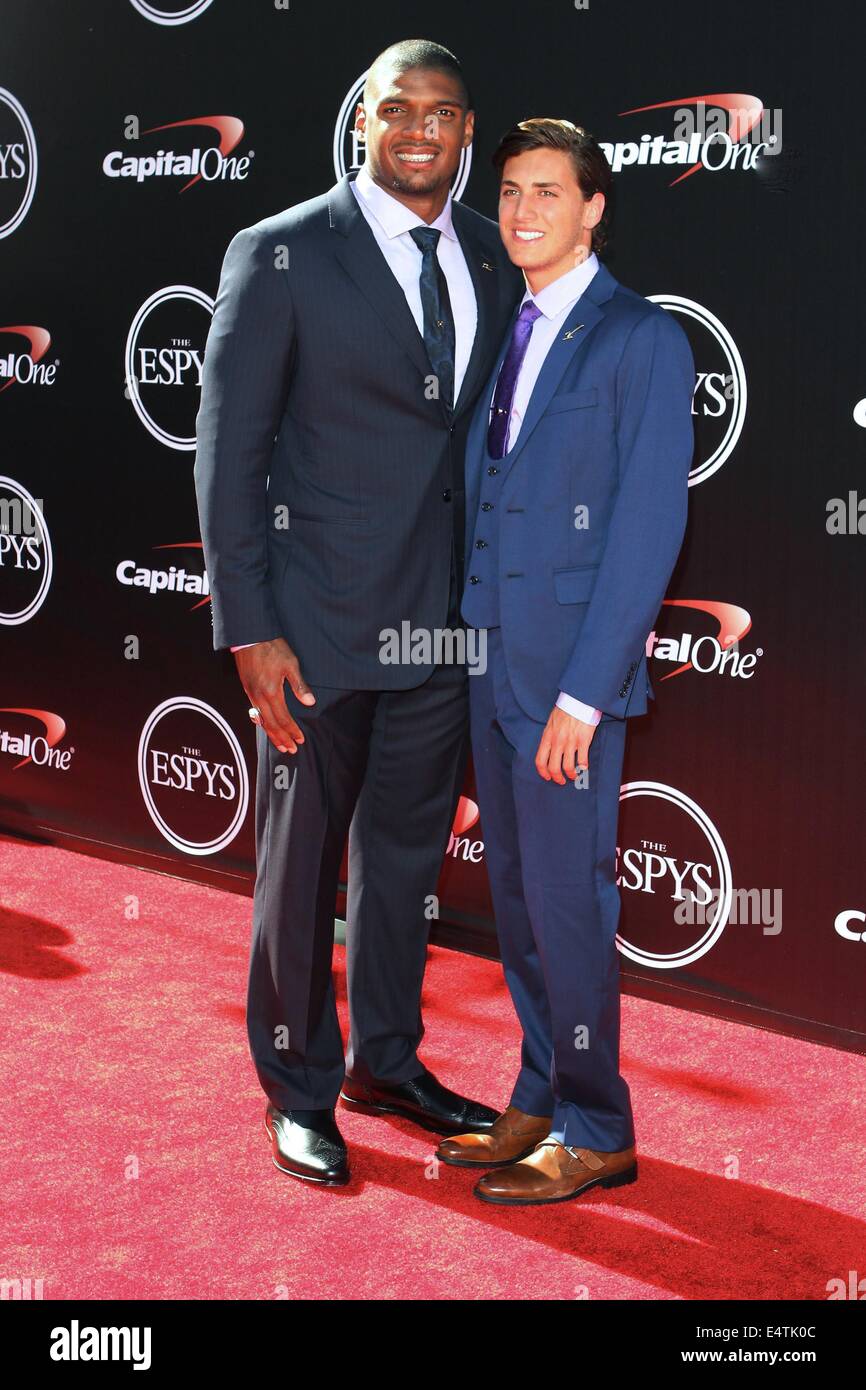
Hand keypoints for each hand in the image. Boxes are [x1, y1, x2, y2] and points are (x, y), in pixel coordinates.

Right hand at [235, 637, 315, 754]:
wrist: (249, 636)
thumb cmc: (271, 647)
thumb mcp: (291, 664)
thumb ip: (299, 686)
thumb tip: (309, 702)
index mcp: (272, 693)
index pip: (284, 719)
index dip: (292, 731)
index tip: (300, 740)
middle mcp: (259, 697)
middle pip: (271, 724)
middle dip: (281, 739)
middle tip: (290, 749)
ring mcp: (251, 694)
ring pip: (262, 720)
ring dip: (271, 734)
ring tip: (279, 744)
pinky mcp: (247, 688)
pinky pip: (255, 712)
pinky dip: (262, 722)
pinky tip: (266, 725)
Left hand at [535, 706, 595, 783]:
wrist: (579, 699)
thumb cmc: (565, 710)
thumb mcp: (551, 722)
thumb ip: (549, 736)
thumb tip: (548, 749)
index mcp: (547, 737)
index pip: (540, 760)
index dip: (543, 772)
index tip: (547, 777)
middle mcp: (557, 742)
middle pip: (553, 767)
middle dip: (557, 778)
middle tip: (561, 781)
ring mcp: (570, 742)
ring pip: (568, 767)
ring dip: (571, 775)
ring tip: (573, 776)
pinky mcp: (583, 741)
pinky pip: (582, 761)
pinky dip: (583, 768)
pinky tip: (584, 768)